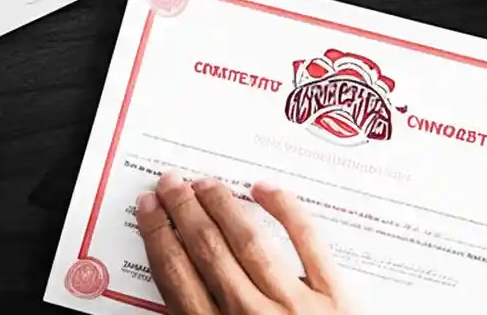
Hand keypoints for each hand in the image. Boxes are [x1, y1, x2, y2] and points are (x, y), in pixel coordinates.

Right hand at [136, 172, 350, 314]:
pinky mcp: (336, 298)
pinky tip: (266, 191)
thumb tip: (175, 289)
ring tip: (207, 184)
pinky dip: (285, 211)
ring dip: (222, 207)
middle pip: (207, 252)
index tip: (149, 209)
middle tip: (172, 184)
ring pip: (249, 242)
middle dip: (184, 212)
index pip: (176, 277)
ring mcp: (294, 307)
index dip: (158, 236)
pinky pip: (308, 242)